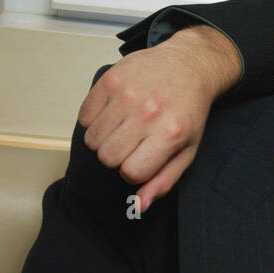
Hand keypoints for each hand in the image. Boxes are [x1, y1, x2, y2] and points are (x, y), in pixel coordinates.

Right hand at [78, 25, 241, 210]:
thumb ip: (163, 181)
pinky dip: (94, 119)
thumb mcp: (187, 150)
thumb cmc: (188, 112)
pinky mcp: (110, 80)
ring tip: (125, 126)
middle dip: (117, 156)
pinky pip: (84, 116)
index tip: (143, 159)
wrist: (189, 66)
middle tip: (133, 141)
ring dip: (104, 139)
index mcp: (170, 134)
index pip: (130, 173)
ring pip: (92, 139)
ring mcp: (127, 94)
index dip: (133, 171)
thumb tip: (138, 206)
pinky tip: (115, 112)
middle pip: (106, 157)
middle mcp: (148, 113)